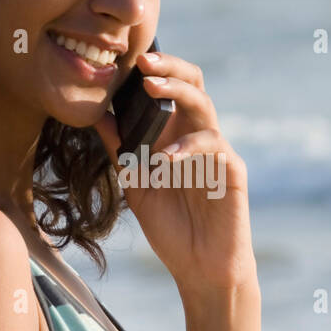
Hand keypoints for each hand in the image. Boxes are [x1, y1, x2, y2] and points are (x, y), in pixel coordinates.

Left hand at [92, 49, 257, 292]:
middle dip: (169, 67)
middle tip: (142, 61)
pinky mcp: (232, 171)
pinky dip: (187, 147)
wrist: (201, 269)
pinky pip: (213, 145)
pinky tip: (165, 159)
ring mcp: (217, 152)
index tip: (122, 60)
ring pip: (204, 105)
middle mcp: (198, 137)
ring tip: (151, 87)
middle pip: (193, 84)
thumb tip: (98, 116)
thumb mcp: (136, 186)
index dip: (152, 72)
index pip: (169, 90)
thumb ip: (121, 151)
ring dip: (177, 92)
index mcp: (176, 136)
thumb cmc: (172, 229)